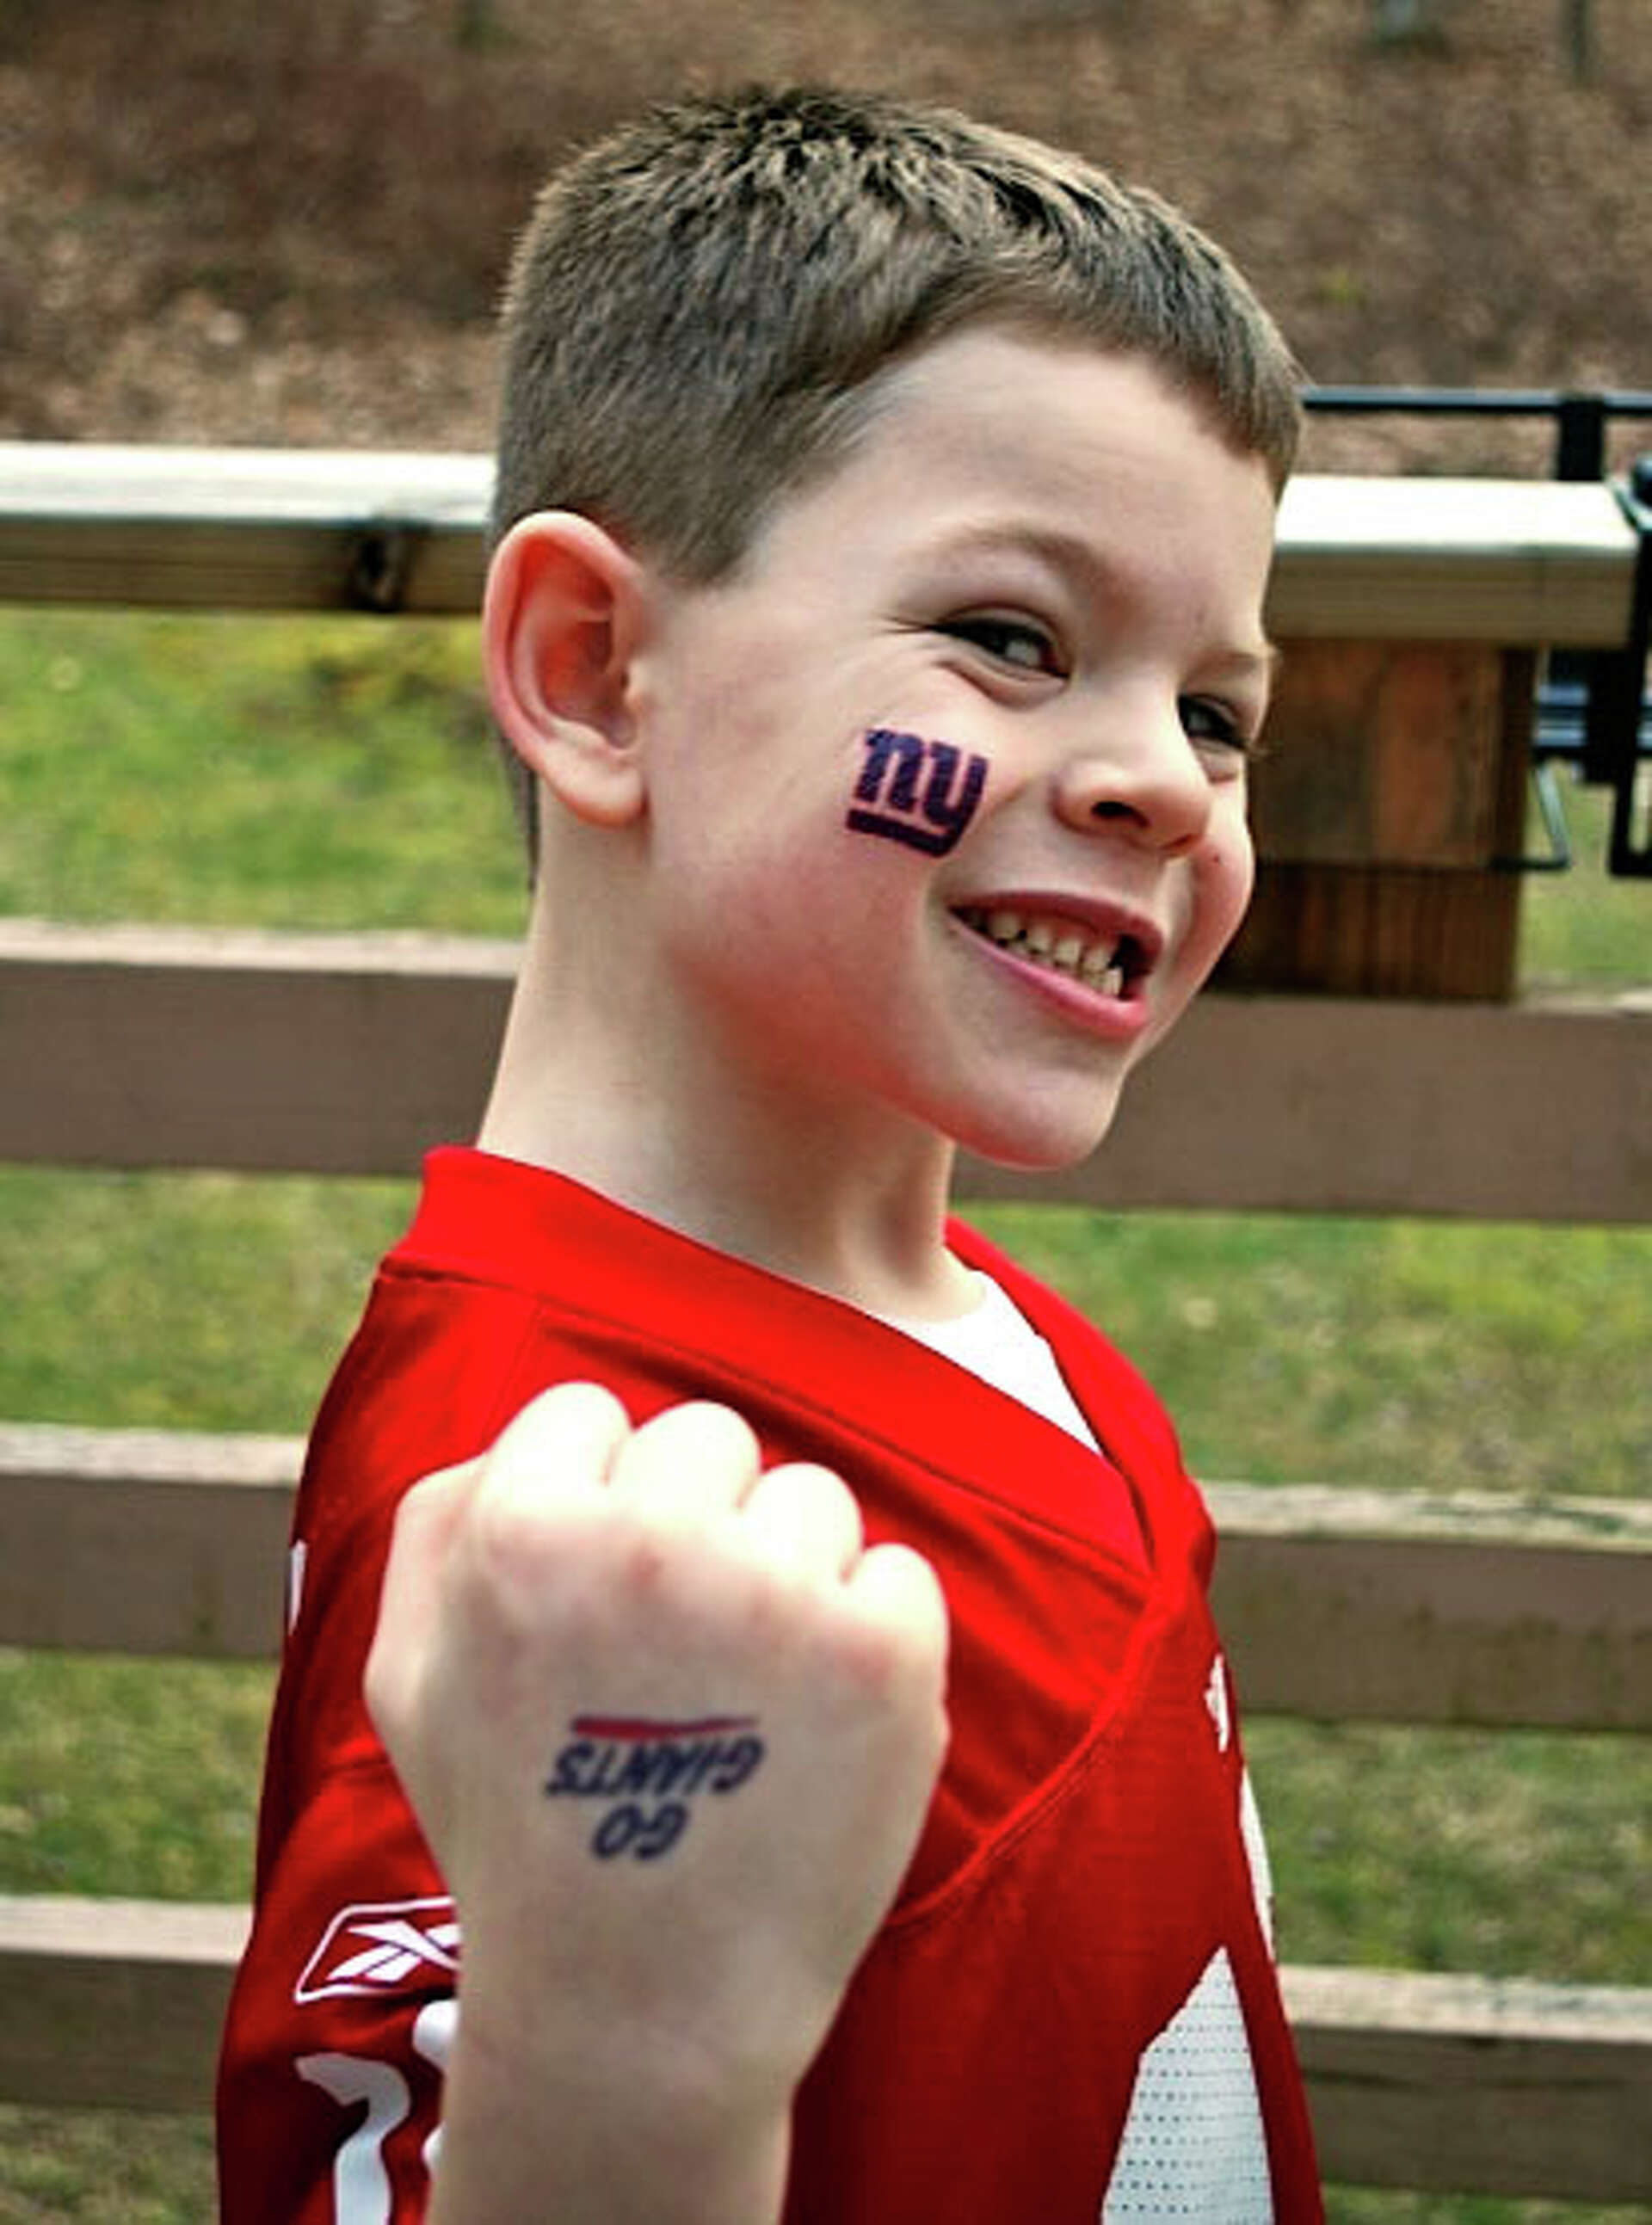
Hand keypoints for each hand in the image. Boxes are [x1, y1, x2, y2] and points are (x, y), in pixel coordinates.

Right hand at [366, 1382, 949, 2220]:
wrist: (636, 2013)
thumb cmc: (516, 1835)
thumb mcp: (408, 1677)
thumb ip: (441, 1521)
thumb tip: (532, 1430)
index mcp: (522, 1528)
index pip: (589, 1413)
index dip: (594, 1502)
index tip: (599, 1602)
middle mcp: (650, 1540)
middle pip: (709, 1436)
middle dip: (697, 1524)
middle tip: (674, 1659)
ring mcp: (776, 1592)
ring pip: (810, 1497)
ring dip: (788, 1579)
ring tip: (741, 1707)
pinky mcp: (882, 1651)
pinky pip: (896, 1571)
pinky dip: (871, 1638)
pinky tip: (813, 1730)